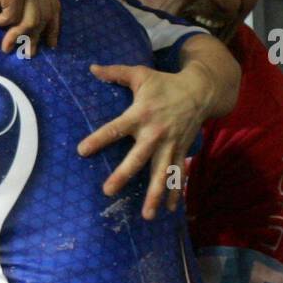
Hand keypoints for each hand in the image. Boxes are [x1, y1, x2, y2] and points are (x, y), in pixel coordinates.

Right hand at [0, 0, 59, 55]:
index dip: (53, 27)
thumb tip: (41, 32)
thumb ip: (31, 0)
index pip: (54, 6)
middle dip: (35, 37)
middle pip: (44, 16)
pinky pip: (12, 18)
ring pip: (31, 21)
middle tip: (28, 54)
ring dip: (16, 36)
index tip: (51, 44)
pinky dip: (0, 22)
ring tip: (5, 45)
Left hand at [77, 64, 207, 219]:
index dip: (98, 139)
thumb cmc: (165, 83)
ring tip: (147, 215)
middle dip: (123, 175)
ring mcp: (171, 145)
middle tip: (108, 191)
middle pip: (138, 157)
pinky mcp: (182, 151)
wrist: (201, 90)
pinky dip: (176, 192)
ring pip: (161, 173)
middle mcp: (155, 133)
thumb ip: (115, 73)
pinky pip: (178, 175)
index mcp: (141, 114)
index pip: (115, 128)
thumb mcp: (140, 74)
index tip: (81, 151)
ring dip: (155, 195)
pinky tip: (171, 210)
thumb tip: (91, 67)